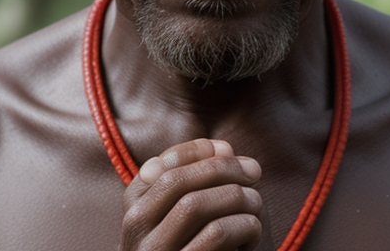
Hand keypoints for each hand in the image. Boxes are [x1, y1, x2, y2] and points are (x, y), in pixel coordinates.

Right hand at [121, 138, 261, 249]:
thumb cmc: (193, 245)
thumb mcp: (184, 211)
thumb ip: (198, 177)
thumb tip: (225, 148)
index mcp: (135, 205)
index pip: (163, 164)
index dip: (198, 150)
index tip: (228, 149)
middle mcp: (134, 229)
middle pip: (178, 181)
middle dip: (222, 168)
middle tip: (254, 170)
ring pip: (194, 205)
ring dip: (235, 196)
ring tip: (255, 203)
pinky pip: (214, 235)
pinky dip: (241, 226)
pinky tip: (252, 234)